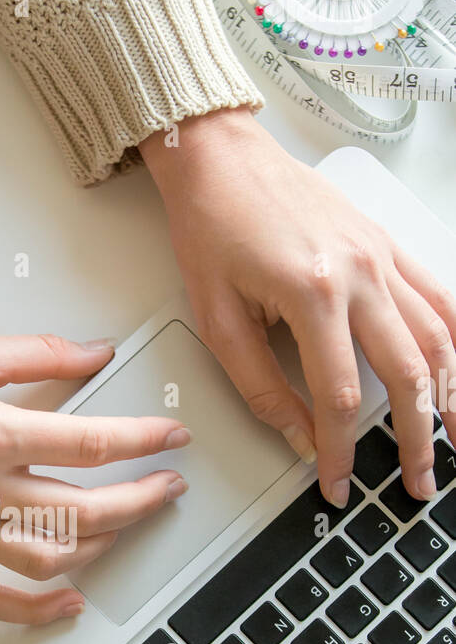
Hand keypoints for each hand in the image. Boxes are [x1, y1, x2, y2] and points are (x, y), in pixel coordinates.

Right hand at [0, 301, 190, 622]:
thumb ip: (40, 354)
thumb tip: (98, 355)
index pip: (89, 444)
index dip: (142, 443)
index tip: (171, 441)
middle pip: (83, 511)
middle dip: (140, 501)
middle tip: (167, 487)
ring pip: (50, 559)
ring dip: (102, 546)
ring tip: (126, 526)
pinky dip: (37, 610)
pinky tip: (70, 602)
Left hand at [141, 108, 455, 506]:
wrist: (221, 160)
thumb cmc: (212, 229)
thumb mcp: (216, 318)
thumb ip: (259, 384)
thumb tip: (296, 435)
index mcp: (313, 293)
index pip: (340, 396)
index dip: (342, 449)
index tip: (338, 482)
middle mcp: (360, 274)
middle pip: (407, 374)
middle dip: (417, 438)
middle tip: (418, 481)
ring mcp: (381, 256)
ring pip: (438, 337)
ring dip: (450, 395)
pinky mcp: (387, 245)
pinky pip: (440, 297)